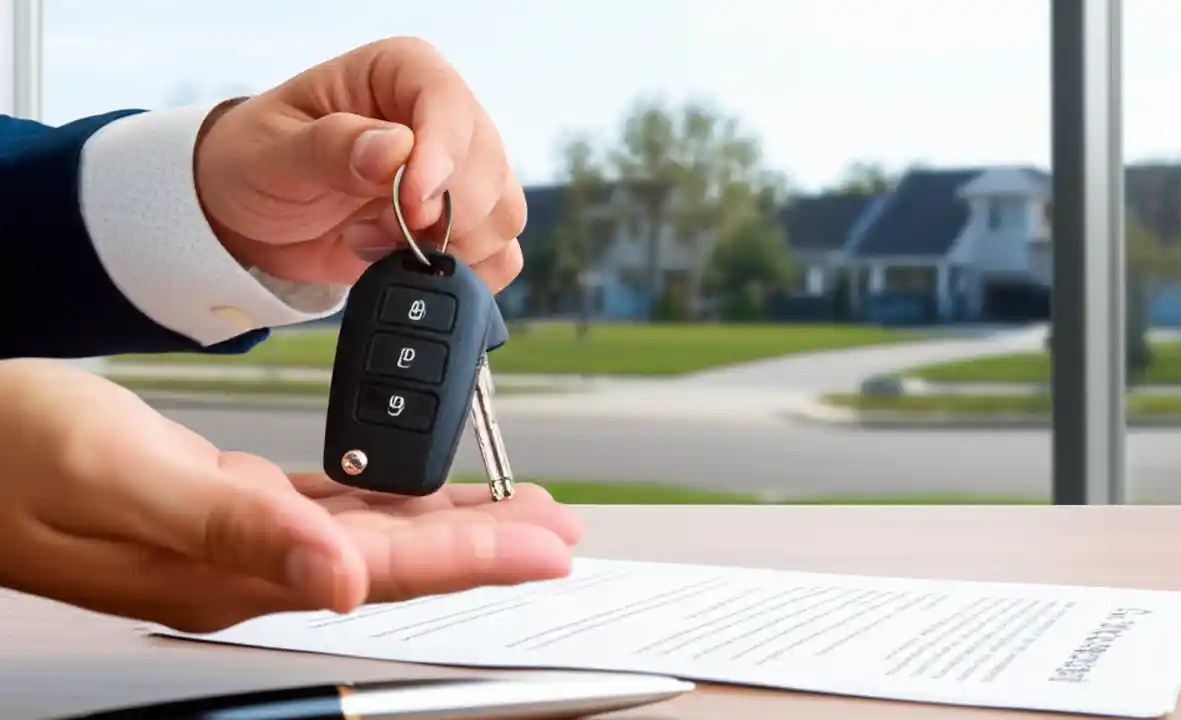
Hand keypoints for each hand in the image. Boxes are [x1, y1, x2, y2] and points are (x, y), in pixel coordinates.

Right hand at [0, 359, 579, 632]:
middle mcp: (244, 565)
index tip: (547, 549)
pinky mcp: (222, 505)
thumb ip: (232, 530)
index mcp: (231, 568)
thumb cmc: (11, 453)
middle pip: (393, 560)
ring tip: (515, 512)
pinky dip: (383, 498)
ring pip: (370, 536)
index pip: (382, 571)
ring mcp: (234, 540)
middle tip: (558, 530)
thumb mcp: (121, 477)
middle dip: (484, 545)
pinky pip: (327, 508)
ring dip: (446, 522)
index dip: (473, 557)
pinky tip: (413, 489)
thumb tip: (340, 583)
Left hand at [193, 36, 524, 290]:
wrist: (254, 219)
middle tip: (375, 228)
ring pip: (502, 216)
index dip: (441, 157)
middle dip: (439, 215)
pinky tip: (408, 266)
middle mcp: (444, 120)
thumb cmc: (257, 164)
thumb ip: (330, 148)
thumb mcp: (272, 152)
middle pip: (488, 168)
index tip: (412, 203)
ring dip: (448, 249)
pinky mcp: (466, 228)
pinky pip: (502, 257)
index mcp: (401, 74)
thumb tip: (396, 149)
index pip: (447, 103)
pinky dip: (463, 275)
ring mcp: (462, 176)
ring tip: (380, 244)